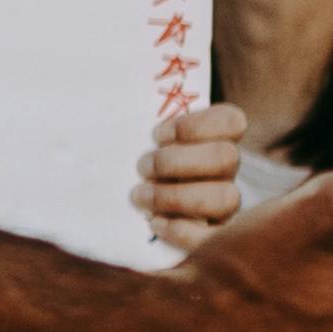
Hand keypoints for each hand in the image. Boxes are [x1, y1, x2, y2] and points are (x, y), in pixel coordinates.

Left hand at [135, 99, 252, 246]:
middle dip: (177, 162)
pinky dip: (184, 231)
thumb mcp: (131, 138)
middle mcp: (225, 172)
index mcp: (214, 140)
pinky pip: (216, 238)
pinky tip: (154, 223)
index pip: (233, 121)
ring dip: (176, 196)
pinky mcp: (217, 239)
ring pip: (225, 197)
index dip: (195, 125)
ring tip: (140, 197)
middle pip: (227, 157)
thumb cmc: (129, 168)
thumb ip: (131, 122)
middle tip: (142, 166)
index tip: (156, 133)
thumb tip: (99, 92)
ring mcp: (225, 206)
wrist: (125, 218)